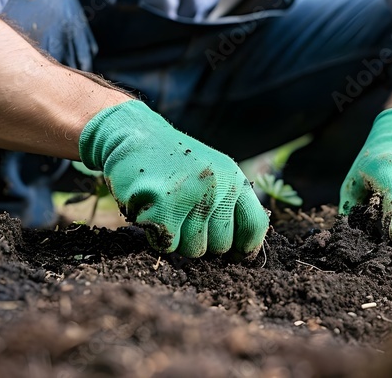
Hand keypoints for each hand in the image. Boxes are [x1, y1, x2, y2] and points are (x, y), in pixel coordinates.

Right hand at [79, 100, 269, 257]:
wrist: (135, 135)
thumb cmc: (176, 163)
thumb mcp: (214, 173)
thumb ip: (229, 205)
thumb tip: (244, 252)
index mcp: (234, 180)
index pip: (255, 226)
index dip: (246, 248)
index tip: (236, 256)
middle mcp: (218, 187)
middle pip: (221, 246)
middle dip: (203, 241)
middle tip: (184, 218)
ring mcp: (191, 197)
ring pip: (194, 250)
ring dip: (178, 239)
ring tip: (168, 210)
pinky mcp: (163, 207)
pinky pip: (168, 246)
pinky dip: (157, 237)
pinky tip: (152, 212)